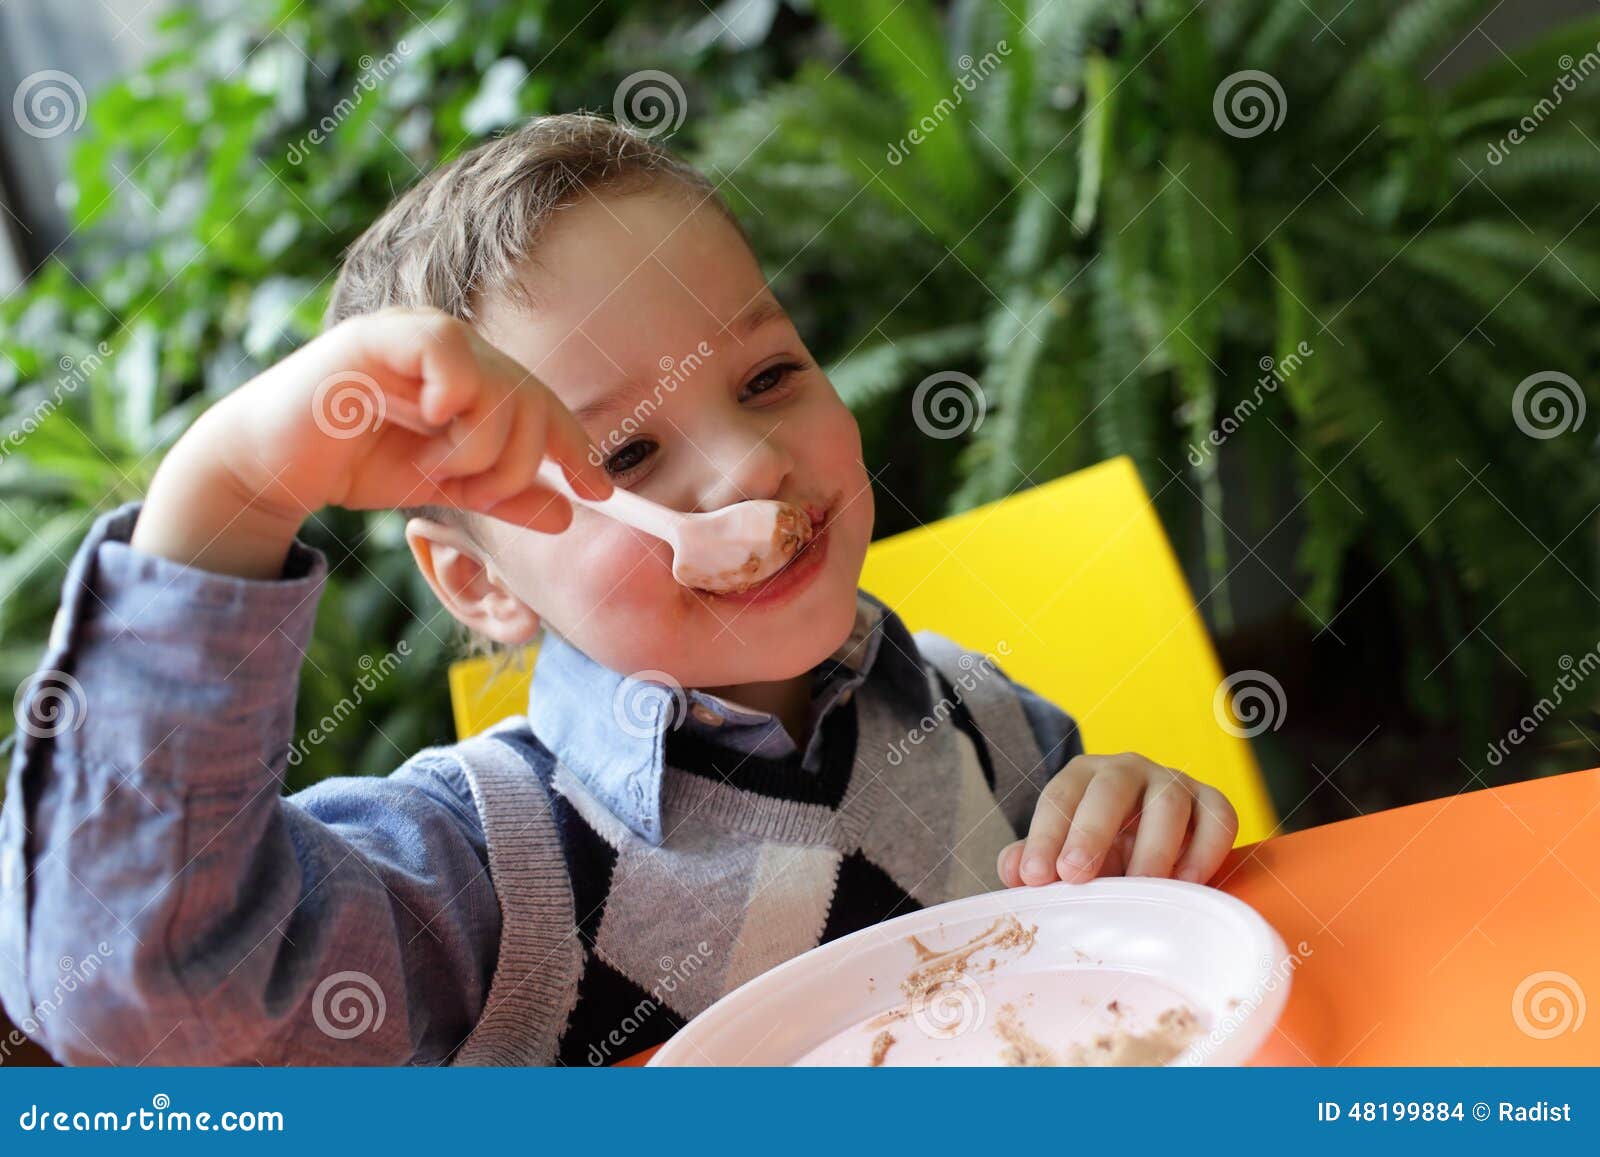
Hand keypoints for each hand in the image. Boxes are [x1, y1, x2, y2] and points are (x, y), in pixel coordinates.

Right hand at [210, 306, 612, 526]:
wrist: (271, 465)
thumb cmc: (354, 464)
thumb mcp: (443, 487)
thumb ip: (503, 496)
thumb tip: (567, 514)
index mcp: (473, 375)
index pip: (544, 404)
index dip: (576, 447)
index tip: (599, 492)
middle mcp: (454, 347)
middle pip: (531, 401)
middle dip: (514, 464)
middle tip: (468, 488)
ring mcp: (418, 334)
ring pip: (500, 388)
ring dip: (479, 447)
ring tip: (434, 464)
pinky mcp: (380, 334)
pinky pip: (451, 353)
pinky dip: (455, 397)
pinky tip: (432, 418)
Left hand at [997, 753, 1238, 887]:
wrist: (1156, 851)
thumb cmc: (1101, 853)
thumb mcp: (1065, 855)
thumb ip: (1034, 860)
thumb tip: (1014, 870)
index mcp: (1086, 776)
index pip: (1061, 795)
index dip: (1045, 835)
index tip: (1035, 877)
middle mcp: (1130, 770)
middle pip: (1112, 787)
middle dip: (1090, 831)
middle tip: (1074, 876)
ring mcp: (1175, 784)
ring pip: (1169, 802)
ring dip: (1152, 847)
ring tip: (1137, 887)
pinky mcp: (1213, 805)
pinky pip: (1217, 818)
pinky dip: (1204, 850)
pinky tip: (1185, 882)